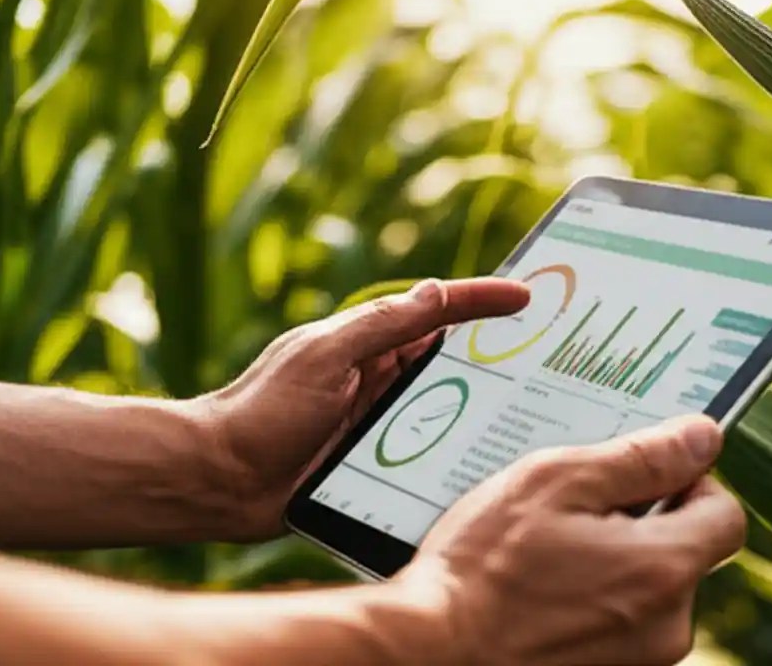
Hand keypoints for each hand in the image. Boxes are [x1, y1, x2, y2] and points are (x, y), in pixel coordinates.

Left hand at [194, 278, 530, 540]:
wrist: (219, 480)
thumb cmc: (261, 410)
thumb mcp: (322, 357)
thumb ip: (380, 326)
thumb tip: (435, 292)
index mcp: (366, 343)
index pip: (436, 312)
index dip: (482, 302)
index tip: (527, 297)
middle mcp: (379, 378)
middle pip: (451, 360)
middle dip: (498, 354)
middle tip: (553, 355)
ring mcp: (380, 422)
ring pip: (446, 408)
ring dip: (484, 409)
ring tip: (539, 410)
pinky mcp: (378, 464)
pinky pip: (428, 454)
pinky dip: (457, 453)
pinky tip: (491, 463)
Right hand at [393, 415, 745, 665]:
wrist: (431, 653)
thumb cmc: (484, 568)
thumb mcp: (555, 484)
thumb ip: (640, 458)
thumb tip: (703, 436)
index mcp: (663, 568)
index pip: (725, 514)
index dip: (691, 482)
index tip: (645, 472)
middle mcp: (666, 626)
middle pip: (684, 553)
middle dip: (640, 524)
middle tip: (573, 510)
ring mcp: (638, 662)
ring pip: (646, 591)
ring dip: (610, 565)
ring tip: (544, 553)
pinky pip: (616, 624)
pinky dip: (589, 602)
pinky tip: (539, 590)